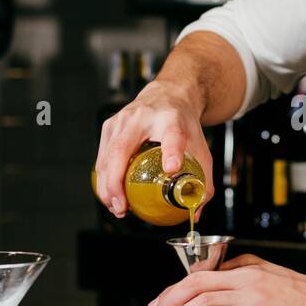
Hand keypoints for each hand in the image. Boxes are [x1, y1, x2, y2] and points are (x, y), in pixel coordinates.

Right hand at [94, 79, 214, 218]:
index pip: (172, 135)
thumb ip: (203, 179)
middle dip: (116, 182)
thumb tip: (195, 211)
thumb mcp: (200, 147)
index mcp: (171, 119)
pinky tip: (110, 195)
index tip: (172, 168)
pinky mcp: (109, 126)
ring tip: (116, 207)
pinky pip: (102, 157)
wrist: (168, 94)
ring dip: (106, 186)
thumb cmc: (183, 123)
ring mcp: (121, 120)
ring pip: (106, 156)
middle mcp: (142, 117)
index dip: (172, 152)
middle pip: (122, 149)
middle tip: (122, 207)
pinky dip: (103, 179)